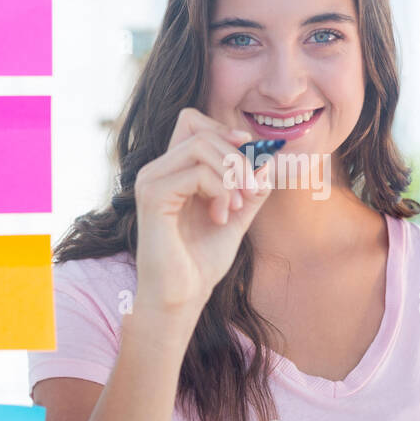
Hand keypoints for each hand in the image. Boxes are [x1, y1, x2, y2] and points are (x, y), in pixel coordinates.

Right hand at [132, 107, 273, 313]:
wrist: (181, 298)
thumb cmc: (201, 262)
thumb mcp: (236, 217)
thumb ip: (250, 189)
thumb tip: (269, 159)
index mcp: (171, 171)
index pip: (192, 122)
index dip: (224, 131)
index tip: (251, 155)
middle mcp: (155, 170)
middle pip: (201, 130)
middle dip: (238, 158)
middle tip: (252, 191)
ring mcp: (150, 180)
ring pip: (200, 145)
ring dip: (232, 174)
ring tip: (236, 207)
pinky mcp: (153, 196)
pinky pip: (197, 172)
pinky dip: (220, 190)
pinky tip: (220, 217)